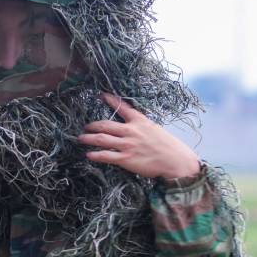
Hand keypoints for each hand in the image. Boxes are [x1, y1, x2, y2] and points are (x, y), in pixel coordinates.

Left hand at [77, 92, 200, 178]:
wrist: (176, 161)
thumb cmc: (169, 146)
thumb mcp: (155, 129)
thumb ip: (142, 127)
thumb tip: (134, 127)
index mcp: (140, 121)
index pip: (122, 107)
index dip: (110, 100)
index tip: (101, 95)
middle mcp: (131, 131)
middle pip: (105, 124)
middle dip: (92, 125)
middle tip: (85, 126)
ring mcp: (127, 145)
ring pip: (101, 139)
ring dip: (88, 138)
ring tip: (81, 138)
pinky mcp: (126, 159)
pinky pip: (106, 156)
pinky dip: (95, 155)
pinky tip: (88, 155)